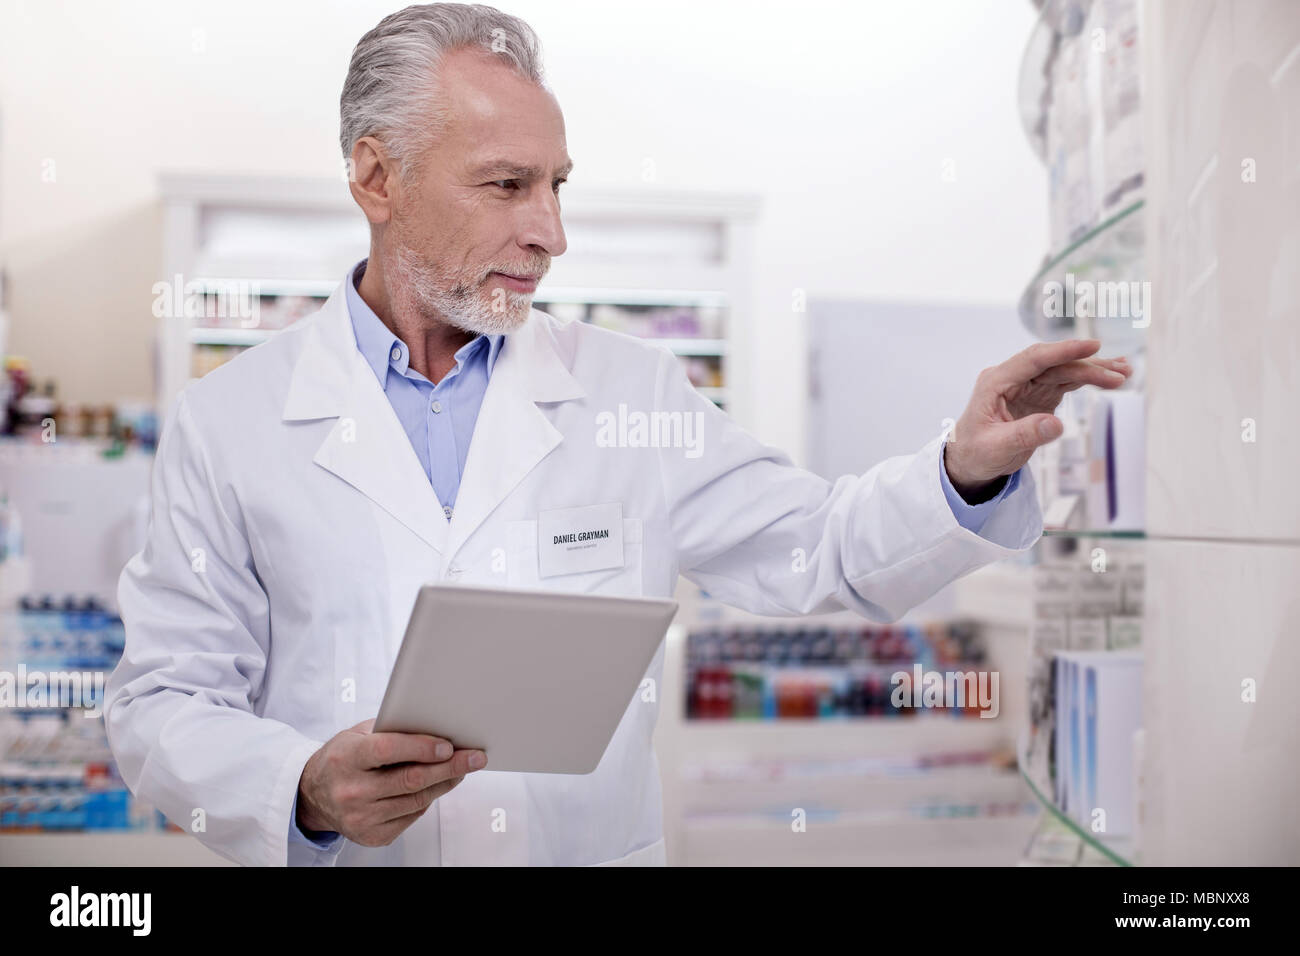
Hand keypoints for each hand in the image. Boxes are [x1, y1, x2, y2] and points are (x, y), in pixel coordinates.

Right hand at [296, 717, 486, 846]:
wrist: (314, 795)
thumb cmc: (343, 757)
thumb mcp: (357, 735)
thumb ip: (391, 730)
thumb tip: (437, 729)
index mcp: (345, 759)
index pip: (388, 751)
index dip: (421, 748)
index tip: (448, 745)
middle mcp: (351, 791)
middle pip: (410, 780)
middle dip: (449, 767)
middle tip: (474, 757)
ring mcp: (361, 817)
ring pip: (416, 800)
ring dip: (445, 783)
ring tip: (463, 768)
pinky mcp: (371, 836)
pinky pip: (412, 816)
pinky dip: (428, 799)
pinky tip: (438, 785)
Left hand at [943, 339, 1131, 497]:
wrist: (970, 460)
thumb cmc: (975, 452)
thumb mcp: (995, 448)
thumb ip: (1024, 434)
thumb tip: (1056, 424)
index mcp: (995, 381)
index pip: (1033, 359)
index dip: (1063, 351)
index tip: (1092, 346)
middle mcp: (1012, 377)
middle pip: (1055, 364)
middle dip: (1088, 366)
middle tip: (1119, 375)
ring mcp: (1027, 384)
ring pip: (1064, 371)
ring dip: (1094, 371)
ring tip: (1125, 373)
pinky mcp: (1039, 394)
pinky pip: (1067, 382)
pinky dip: (1089, 380)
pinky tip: (1111, 378)